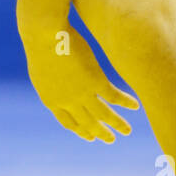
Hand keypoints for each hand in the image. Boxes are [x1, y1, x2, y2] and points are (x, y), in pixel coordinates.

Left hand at [22, 20, 138, 142]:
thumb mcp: (42, 68)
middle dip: (100, 133)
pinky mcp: (95, 81)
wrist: (44, 35)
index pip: (69, 121)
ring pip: (104, 114)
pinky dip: (125, 102)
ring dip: (117, 124)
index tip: (90, 136)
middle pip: (87, 123)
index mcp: (52, 100)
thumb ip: (51, 81)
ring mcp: (82, 93)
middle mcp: (67, 102)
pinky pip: (114, 96)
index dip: (80, 130)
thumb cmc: (40, 44)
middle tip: (110, 140)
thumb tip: (56, 82)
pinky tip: (135, 105)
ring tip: (127, 131)